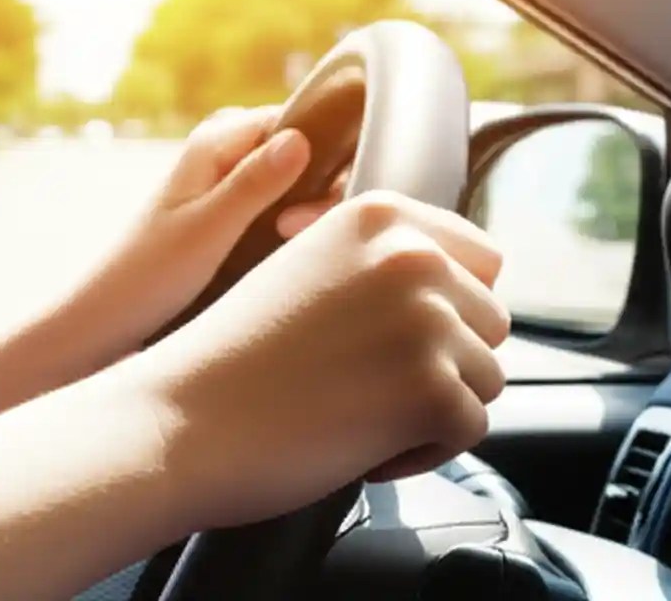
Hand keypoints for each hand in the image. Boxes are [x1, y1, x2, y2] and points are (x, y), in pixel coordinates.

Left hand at [71, 106, 342, 362]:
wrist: (104, 318)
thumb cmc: (149, 275)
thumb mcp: (209, 230)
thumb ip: (254, 184)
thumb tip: (302, 139)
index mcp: (215, 140)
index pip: (296, 121)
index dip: (321, 158)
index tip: (312, 211)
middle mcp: (220, 151)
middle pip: (298, 149)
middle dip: (318, 187)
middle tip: (295, 234)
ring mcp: (221, 182)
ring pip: (289, 180)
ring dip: (303, 211)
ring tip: (286, 245)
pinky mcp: (223, 214)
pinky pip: (273, 204)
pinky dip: (286, 225)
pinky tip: (283, 253)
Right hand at [126, 191, 508, 531]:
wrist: (181, 420)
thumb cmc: (232, 361)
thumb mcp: (308, 272)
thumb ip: (379, 267)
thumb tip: (459, 290)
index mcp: (379, 216)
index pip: (481, 259)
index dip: (450, 310)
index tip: (399, 341)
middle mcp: (412, 255)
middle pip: (490, 320)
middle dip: (444, 362)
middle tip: (371, 388)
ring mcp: (426, 320)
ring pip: (486, 377)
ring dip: (433, 409)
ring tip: (361, 417)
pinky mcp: (431, 388)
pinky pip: (470, 429)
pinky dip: (422, 453)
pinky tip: (360, 448)